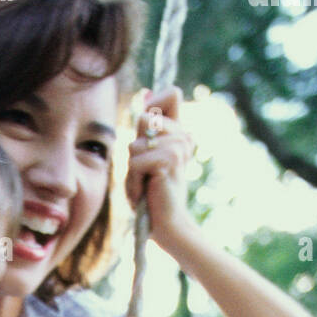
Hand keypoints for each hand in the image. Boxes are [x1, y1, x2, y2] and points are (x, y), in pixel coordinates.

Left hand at [125, 85, 195, 246]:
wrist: (166, 223)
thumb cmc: (152, 192)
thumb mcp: (144, 155)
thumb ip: (146, 127)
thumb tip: (145, 92)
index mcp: (180, 131)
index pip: (172, 94)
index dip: (154, 105)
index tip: (150, 132)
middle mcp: (184, 136)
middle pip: (143, 118)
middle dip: (134, 149)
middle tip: (146, 172)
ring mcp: (178, 147)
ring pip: (134, 144)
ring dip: (132, 170)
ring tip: (146, 184)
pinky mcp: (169, 161)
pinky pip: (135, 162)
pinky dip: (134, 181)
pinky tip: (146, 191)